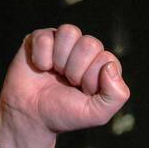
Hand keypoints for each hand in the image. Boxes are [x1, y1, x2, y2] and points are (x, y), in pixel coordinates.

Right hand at [0, 25, 129, 147]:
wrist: (32, 116)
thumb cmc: (66, 113)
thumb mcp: (98, 113)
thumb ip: (116, 95)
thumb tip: (110, 67)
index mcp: (103, 65)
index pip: (107, 59)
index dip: (92, 78)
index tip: (83, 91)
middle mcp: (85, 51)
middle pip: (90, 43)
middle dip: (76, 69)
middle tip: (68, 82)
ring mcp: (63, 43)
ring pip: (69, 31)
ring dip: (60, 59)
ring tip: (56, 73)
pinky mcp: (40, 38)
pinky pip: (44, 37)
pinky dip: (40, 57)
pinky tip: (41, 68)